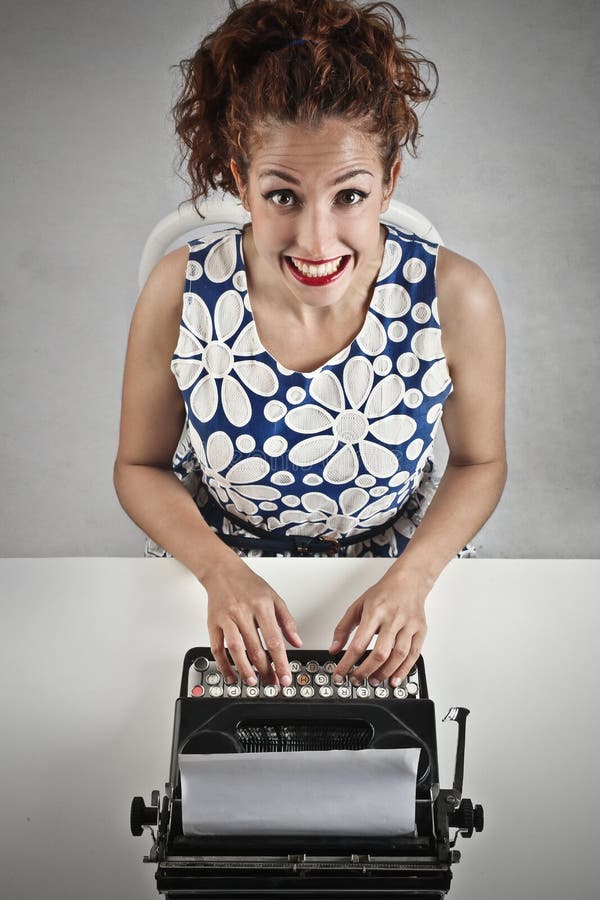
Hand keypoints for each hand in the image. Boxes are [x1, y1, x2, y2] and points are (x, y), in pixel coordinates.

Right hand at [203, 557, 302, 687]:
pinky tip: (231, 675)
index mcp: (262, 606)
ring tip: (253, 682)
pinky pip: (217, 648)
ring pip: (235, 649)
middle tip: (271, 683)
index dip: (281, 662)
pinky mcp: (213, 623)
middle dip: (265, 670)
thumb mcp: (274, 598)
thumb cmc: (249, 585)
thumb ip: (287, 621)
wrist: (223, 571)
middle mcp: (244, 612)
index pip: (274, 640)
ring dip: (244, 669)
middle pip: (255, 648)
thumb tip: (297, 642)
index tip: (285, 677)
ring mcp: (227, 618)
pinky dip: (223, 665)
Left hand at [328, 566, 428, 686]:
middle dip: (366, 671)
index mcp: (374, 611)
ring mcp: (408, 625)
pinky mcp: (420, 630)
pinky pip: (414, 655)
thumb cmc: (383, 593)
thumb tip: (334, 649)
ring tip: (373, 681)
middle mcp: (393, 618)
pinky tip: (394, 679)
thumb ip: (344, 628)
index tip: (339, 674)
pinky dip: (404, 670)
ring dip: (385, 673)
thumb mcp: (358, 605)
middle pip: (380, 652)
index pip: (359, 643)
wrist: (409, 581)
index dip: (347, 662)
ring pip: (398, 655)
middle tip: (356, 680)